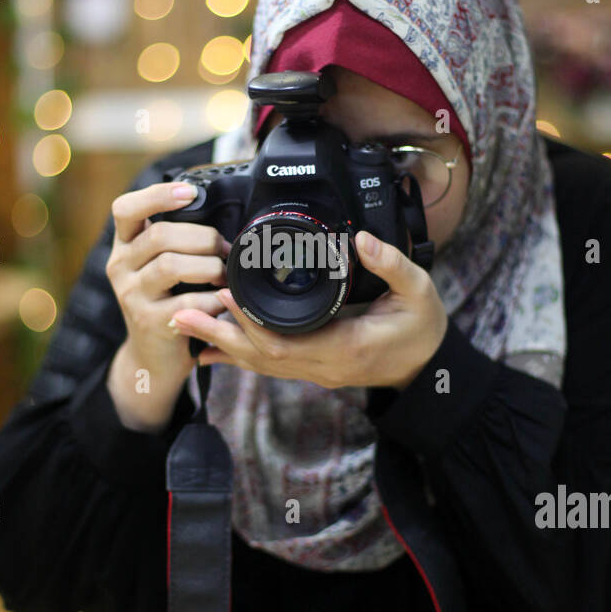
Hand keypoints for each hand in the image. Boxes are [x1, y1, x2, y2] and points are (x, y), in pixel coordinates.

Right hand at [104, 179, 230, 428]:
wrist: (154, 358)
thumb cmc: (168, 303)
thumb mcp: (162, 268)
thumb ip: (178, 242)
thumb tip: (225, 215)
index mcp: (124, 246)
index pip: (125, 209)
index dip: (157, 195)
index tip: (189, 192)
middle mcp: (120, 267)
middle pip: (159, 235)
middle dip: (203, 238)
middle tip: (226, 251)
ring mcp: (131, 295)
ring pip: (171, 265)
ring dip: (208, 267)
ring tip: (224, 276)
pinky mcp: (149, 322)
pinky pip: (186, 301)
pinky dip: (212, 298)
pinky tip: (222, 301)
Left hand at [171, 229, 447, 390]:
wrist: (429, 368)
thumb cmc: (422, 328)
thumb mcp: (418, 291)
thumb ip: (391, 265)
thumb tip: (362, 240)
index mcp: (345, 348)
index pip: (284, 343)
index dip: (250, 322)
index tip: (224, 292)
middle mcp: (324, 366)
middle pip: (259, 358)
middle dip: (218, 335)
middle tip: (181, 313)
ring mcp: (316, 371)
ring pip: (258, 364)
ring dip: (220, 345)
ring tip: (182, 322)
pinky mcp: (313, 367)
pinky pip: (267, 364)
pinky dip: (237, 353)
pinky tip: (210, 346)